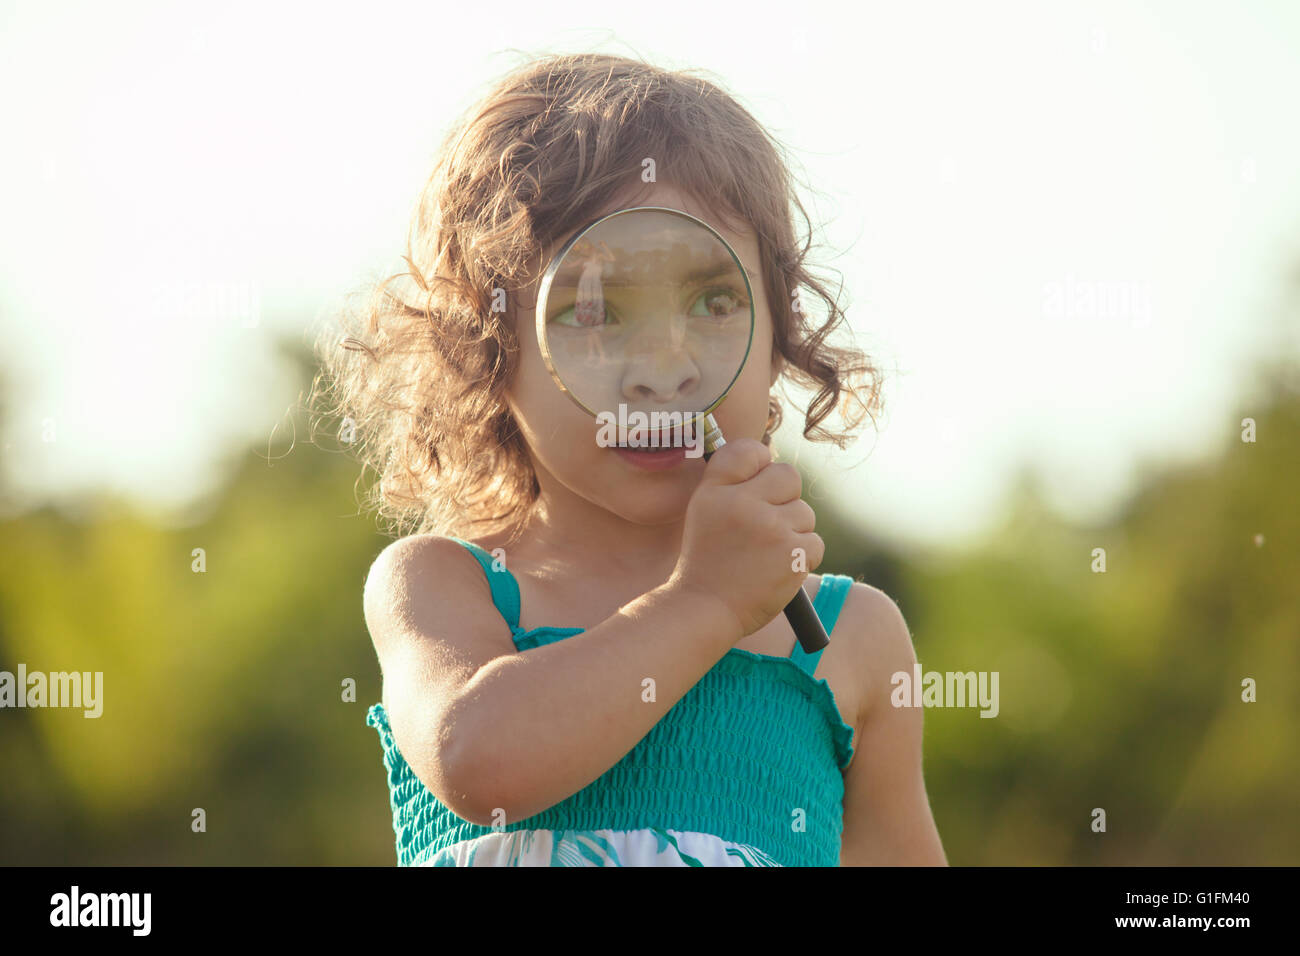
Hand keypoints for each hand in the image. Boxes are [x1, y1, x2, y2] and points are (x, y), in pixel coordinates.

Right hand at [668, 438, 822, 637]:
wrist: (706, 609)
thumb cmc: (708, 561)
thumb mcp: (704, 512)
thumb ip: (731, 484)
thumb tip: (768, 460)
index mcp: (714, 490)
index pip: (748, 450)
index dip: (759, 463)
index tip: (756, 483)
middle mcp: (742, 503)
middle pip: (788, 475)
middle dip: (784, 497)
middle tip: (767, 522)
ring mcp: (770, 528)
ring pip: (804, 512)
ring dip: (793, 531)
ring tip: (766, 553)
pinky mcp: (793, 554)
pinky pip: (814, 542)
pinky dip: (801, 556)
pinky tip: (777, 568)